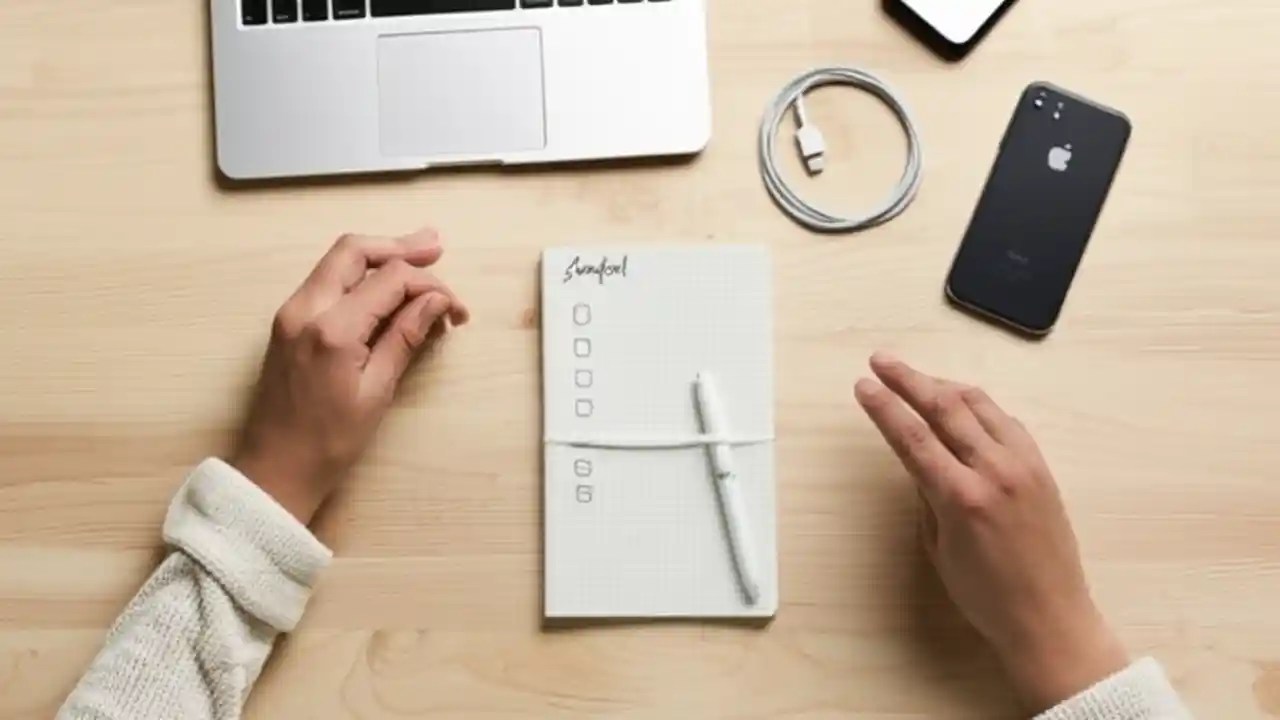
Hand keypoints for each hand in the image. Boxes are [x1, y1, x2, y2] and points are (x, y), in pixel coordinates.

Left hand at [231, 229, 469, 524]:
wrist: (274, 469)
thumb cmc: (329, 442)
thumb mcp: (377, 392)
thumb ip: (405, 337)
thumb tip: (436, 301)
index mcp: (331, 328)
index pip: (389, 280)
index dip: (429, 286)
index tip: (456, 309)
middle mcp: (305, 308)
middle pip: (355, 251)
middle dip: (399, 246)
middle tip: (437, 247)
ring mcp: (291, 313)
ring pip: (338, 261)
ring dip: (379, 257)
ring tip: (420, 256)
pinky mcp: (288, 322)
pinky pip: (327, 281)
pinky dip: (359, 276)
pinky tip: (385, 285)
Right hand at [854, 353, 1127, 711]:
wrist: (1050, 618)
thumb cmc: (986, 596)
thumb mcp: (939, 548)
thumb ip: (927, 497)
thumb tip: (917, 460)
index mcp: (961, 498)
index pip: (913, 437)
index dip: (884, 407)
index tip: (864, 385)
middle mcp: (995, 472)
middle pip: (945, 407)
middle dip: (909, 379)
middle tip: (882, 361)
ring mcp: (1024, 465)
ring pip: (980, 405)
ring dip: (944, 385)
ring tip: (917, 377)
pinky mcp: (1042, 468)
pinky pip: (1006, 422)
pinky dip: (979, 406)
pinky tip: (963, 404)